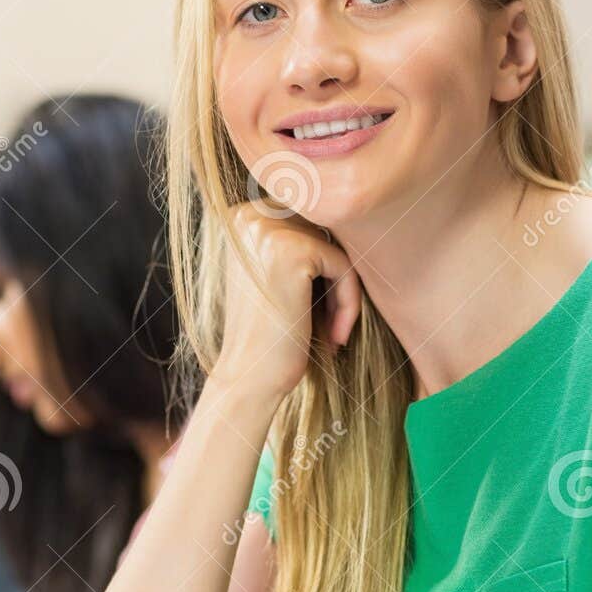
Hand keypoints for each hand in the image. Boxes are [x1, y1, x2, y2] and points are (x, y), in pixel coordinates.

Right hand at [214, 206, 361, 401]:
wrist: (249, 378)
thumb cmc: (268, 335)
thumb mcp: (276, 277)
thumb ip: (299, 243)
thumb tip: (352, 212)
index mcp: (239, 218)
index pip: (307, 221)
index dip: (322, 265)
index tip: (320, 307)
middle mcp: (248, 216)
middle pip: (324, 230)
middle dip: (334, 277)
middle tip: (331, 321)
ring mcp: (267, 230)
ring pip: (337, 247)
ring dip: (344, 291)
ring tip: (333, 328)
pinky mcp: (293, 249)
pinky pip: (344, 265)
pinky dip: (349, 303)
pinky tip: (335, 336)